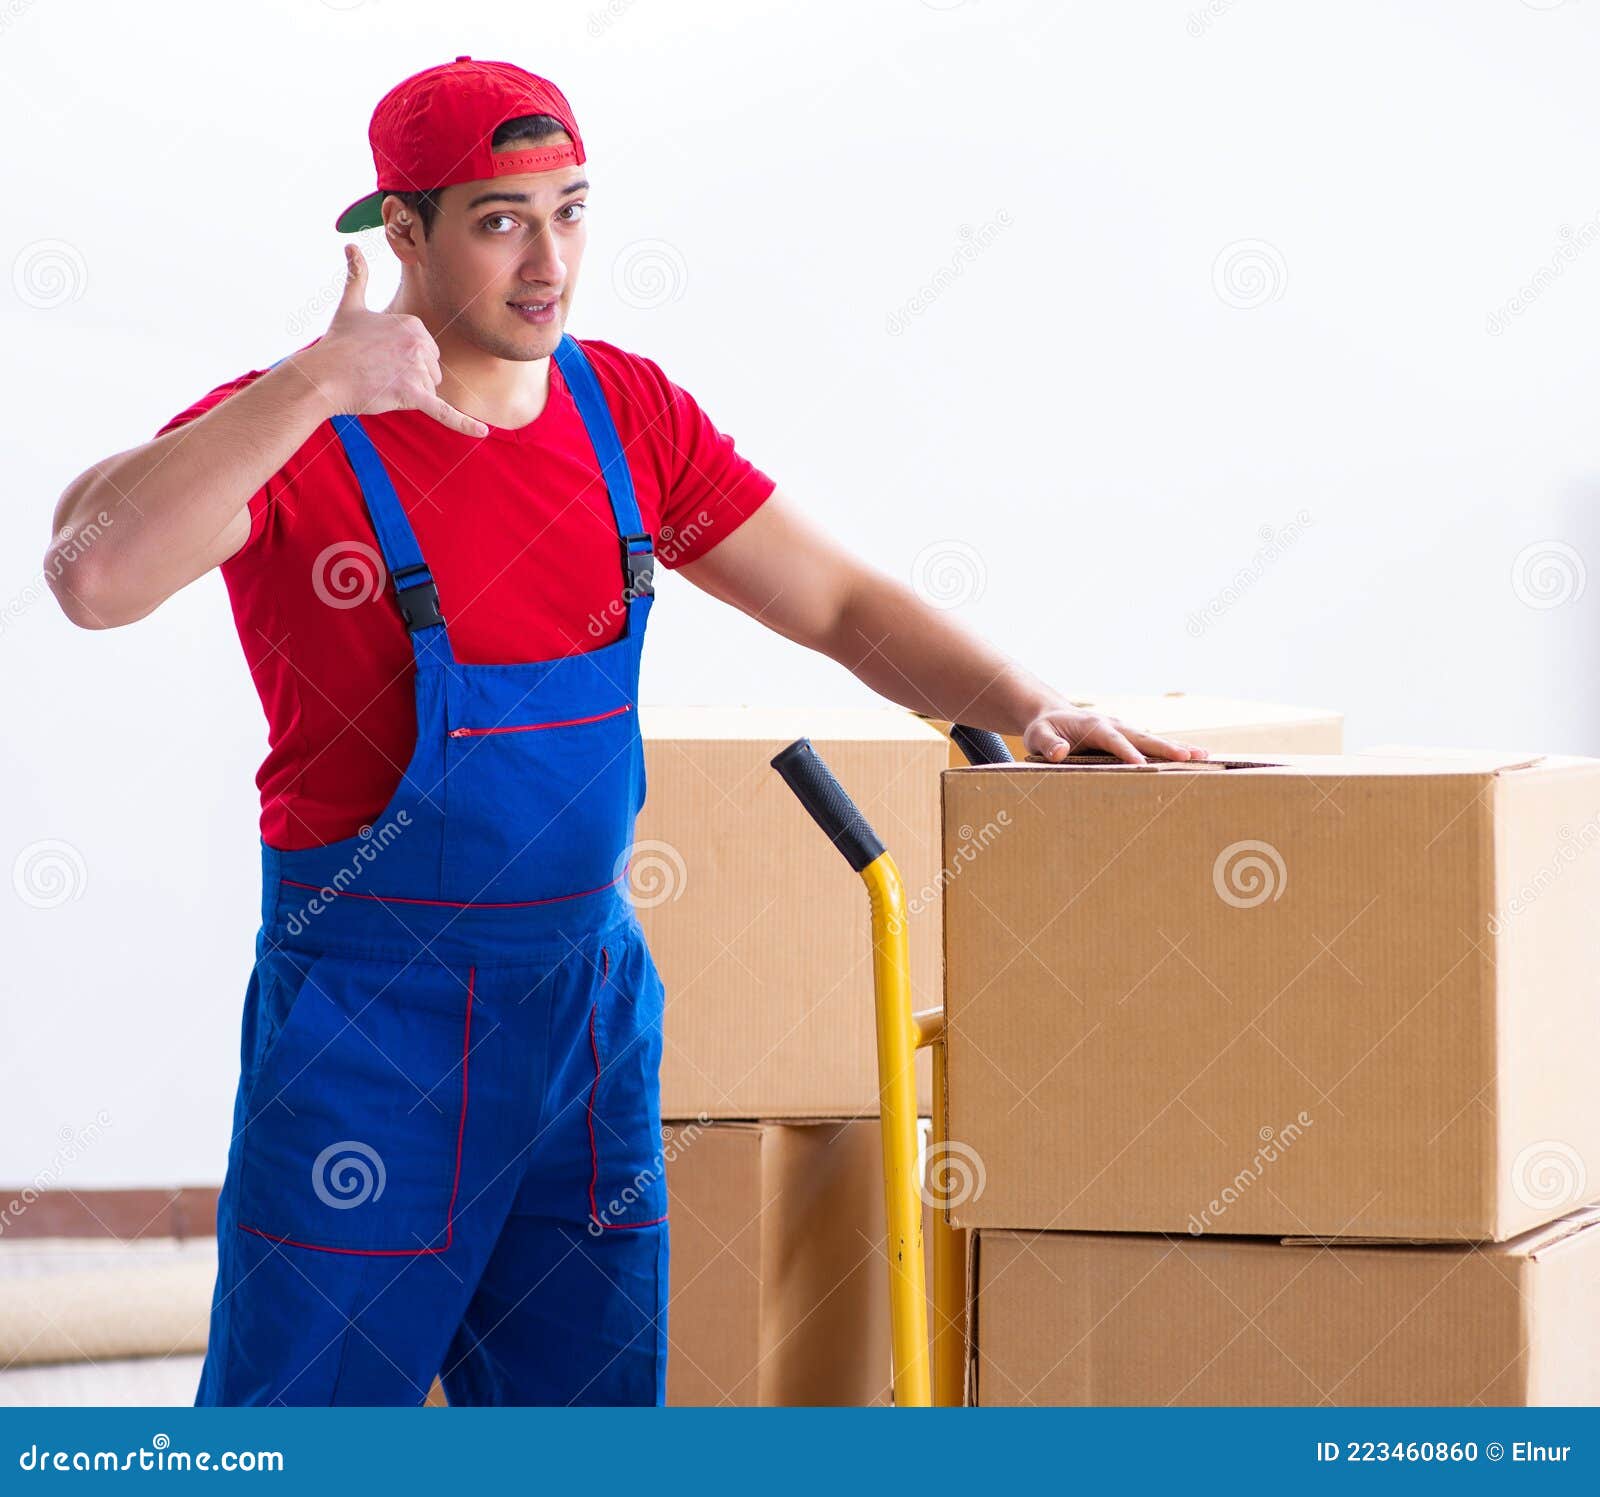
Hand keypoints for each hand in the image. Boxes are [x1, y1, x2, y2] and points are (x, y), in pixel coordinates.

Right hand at [295, 245, 487, 437]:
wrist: (322, 376)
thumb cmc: (337, 345)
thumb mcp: (350, 305)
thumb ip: (356, 276)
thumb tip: (350, 246)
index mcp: (414, 324)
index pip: (428, 353)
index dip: (407, 362)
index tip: (381, 358)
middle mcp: (419, 343)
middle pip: (433, 372)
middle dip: (412, 379)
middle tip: (379, 373)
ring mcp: (417, 369)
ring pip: (430, 392)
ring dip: (409, 395)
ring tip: (381, 386)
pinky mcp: (412, 394)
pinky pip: (444, 412)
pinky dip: (463, 424)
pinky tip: (481, 433)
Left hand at [1022, 706, 1210, 765]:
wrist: (1052, 716)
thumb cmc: (1044, 729)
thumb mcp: (1037, 735)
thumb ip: (1047, 743)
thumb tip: (1059, 753)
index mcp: (1094, 725)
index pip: (1113, 740)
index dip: (1127, 753)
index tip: (1142, 766)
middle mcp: (1115, 725)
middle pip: (1144, 737)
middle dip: (1166, 747)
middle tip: (1190, 757)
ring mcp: (1125, 730)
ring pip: (1154, 740)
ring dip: (1178, 748)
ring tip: (1205, 757)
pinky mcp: (1129, 738)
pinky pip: (1153, 745)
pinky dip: (1173, 751)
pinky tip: (1194, 759)